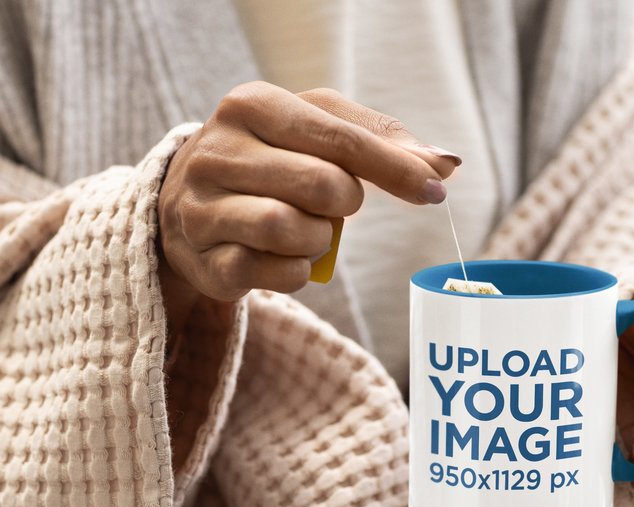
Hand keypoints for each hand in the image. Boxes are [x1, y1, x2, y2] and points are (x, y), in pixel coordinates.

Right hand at [157, 81, 459, 325]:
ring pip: (293, 231)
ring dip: (320, 240)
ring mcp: (202, 209)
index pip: (340, 139)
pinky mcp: (205, 262)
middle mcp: (217, 151)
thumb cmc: (270, 158)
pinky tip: (285, 257)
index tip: (434, 191)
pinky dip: (300, 272)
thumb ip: (380, 142)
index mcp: (251, 105)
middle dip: (345, 203)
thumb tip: (446, 163)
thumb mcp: (315, 130)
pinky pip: (279, 275)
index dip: (396, 169)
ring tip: (307, 230)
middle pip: (322, 186)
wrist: (187, 202)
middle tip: (335, 204)